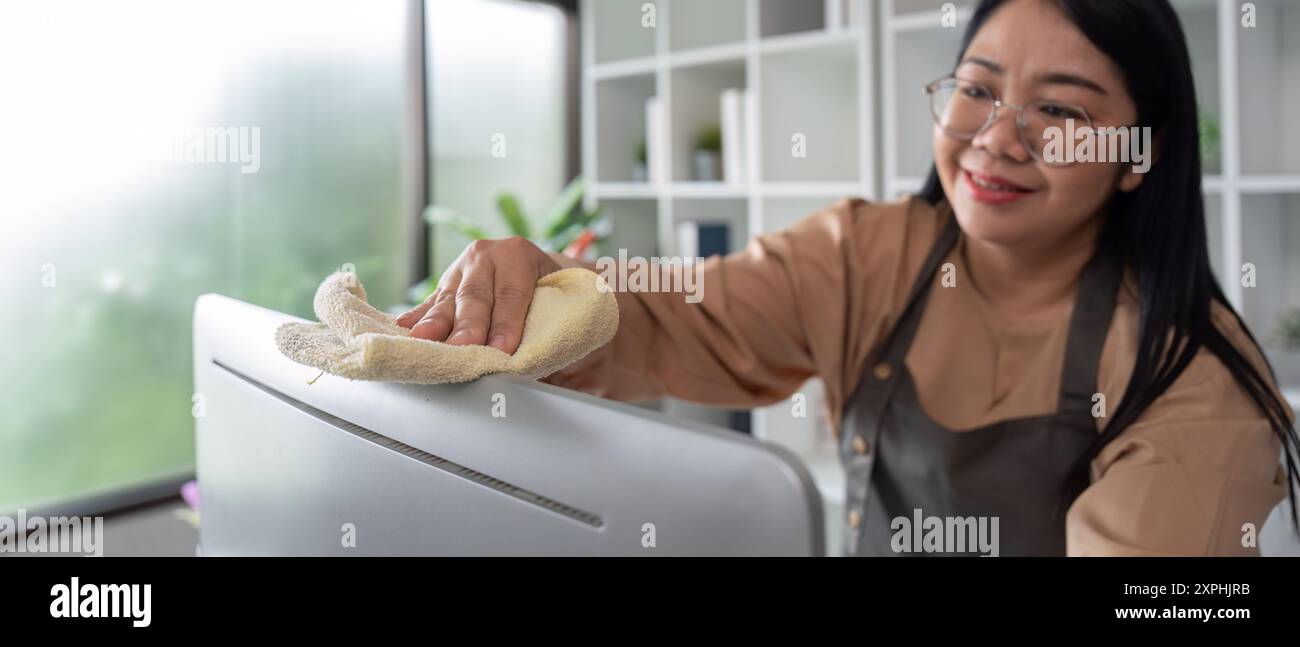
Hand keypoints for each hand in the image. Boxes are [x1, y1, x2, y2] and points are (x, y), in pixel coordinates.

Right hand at [396, 237, 561, 353]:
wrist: (547, 273)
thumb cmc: (561, 291)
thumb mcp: (570, 297)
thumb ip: (562, 321)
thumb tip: (548, 357)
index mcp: (518, 254)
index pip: (512, 293)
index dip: (507, 322)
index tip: (502, 350)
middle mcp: (485, 257)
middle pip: (475, 295)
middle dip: (468, 325)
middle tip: (463, 348)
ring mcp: (461, 270)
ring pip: (448, 300)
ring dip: (435, 324)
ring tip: (424, 340)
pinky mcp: (445, 287)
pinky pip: (430, 304)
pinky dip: (417, 318)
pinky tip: (404, 329)